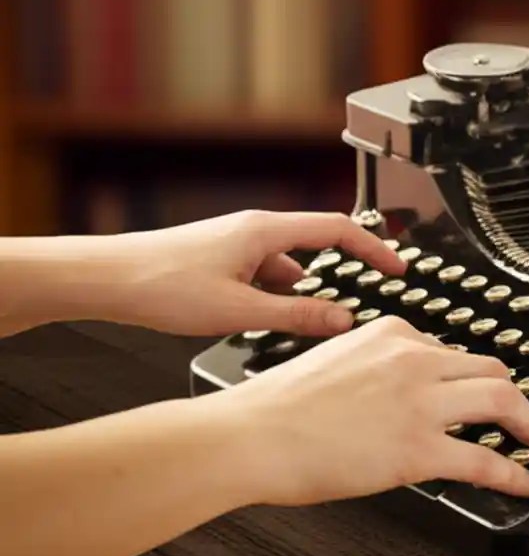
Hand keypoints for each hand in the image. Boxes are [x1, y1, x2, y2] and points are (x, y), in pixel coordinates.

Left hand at [96, 210, 405, 336]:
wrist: (105, 279)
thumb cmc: (161, 285)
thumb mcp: (239, 310)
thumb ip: (296, 316)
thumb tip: (341, 319)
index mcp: (266, 231)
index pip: (338, 229)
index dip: (374, 248)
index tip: (397, 266)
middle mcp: (254, 230)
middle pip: (316, 244)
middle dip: (342, 272)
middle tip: (361, 299)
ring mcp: (236, 244)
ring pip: (288, 265)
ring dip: (301, 292)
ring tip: (303, 325)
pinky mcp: (220, 260)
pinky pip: (263, 274)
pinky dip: (274, 296)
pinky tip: (262, 322)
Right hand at [210, 316, 528, 503]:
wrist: (251, 434)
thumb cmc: (276, 406)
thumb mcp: (334, 358)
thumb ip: (375, 365)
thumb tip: (397, 389)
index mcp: (392, 334)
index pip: (450, 350)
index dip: (468, 377)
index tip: (476, 390)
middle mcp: (413, 359)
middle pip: (491, 368)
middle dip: (512, 393)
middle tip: (521, 414)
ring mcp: (420, 403)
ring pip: (502, 400)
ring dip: (527, 422)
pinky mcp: (419, 449)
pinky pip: (485, 460)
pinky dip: (514, 473)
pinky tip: (525, 480)